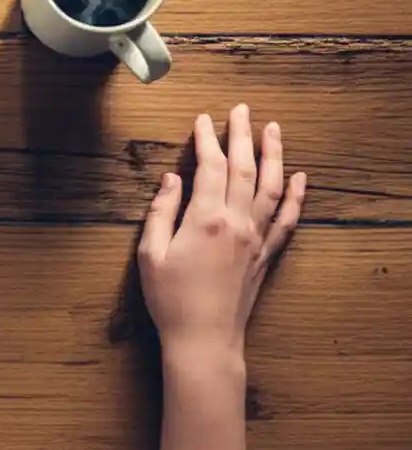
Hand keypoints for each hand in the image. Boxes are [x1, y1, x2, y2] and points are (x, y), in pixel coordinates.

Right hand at [138, 105, 306, 359]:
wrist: (204, 339)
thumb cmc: (170, 299)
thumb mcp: (150, 254)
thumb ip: (160, 212)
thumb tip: (171, 179)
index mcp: (205, 219)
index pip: (210, 167)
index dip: (206, 140)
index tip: (202, 120)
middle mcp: (237, 223)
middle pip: (244, 168)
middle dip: (242, 135)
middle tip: (240, 110)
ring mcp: (256, 238)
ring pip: (271, 186)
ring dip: (273, 154)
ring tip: (272, 129)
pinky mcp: (266, 255)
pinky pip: (287, 219)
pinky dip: (295, 196)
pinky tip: (299, 178)